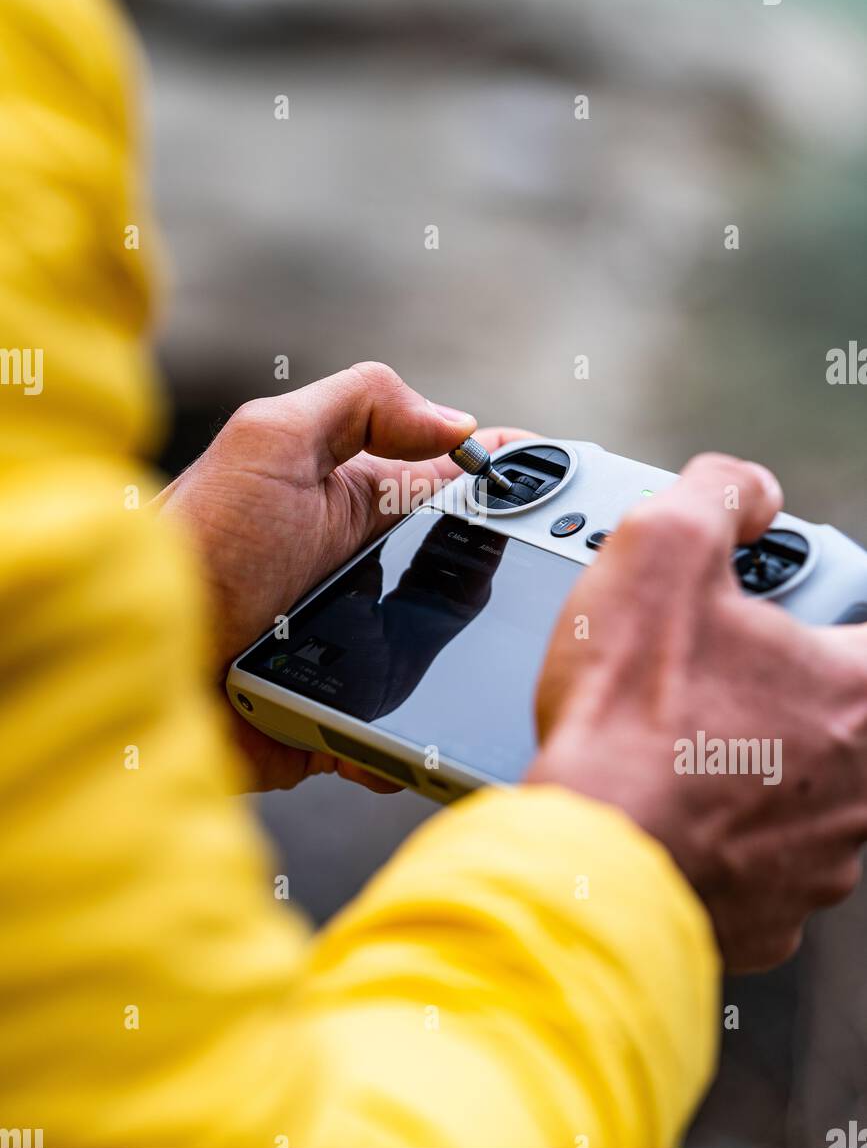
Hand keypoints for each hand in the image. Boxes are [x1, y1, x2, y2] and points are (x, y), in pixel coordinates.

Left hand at [157, 361, 529, 790]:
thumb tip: (461, 427)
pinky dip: (418, 739)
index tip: (570, 491)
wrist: (136, 662)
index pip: (454, 486)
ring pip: (447, 659)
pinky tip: (429, 741)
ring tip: (511, 678)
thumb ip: (362, 406)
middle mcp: (364, 573)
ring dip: (476, 668)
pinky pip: (402, 730)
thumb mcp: (269, 440)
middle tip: (557, 599)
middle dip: (514, 587)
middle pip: (467, 576)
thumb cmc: (197, 543)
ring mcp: (355, 647)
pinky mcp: (340, 716)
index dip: (510, 485)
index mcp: (356, 502)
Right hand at [528, 453, 866, 970]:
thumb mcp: (662, 547)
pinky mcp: (775, 913)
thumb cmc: (629, 718)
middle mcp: (861, 784)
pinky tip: (674, 808)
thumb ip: (720, 493)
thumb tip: (749, 492)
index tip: (804, 617)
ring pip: (806, 791)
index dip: (839, 611)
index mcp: (858, 693)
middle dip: (787, 686)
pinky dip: (725, 834)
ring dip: (758, 762)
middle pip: (843, 713)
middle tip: (720, 670)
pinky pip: (763, 861)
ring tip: (682, 738)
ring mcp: (823, 857)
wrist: (590, 851)